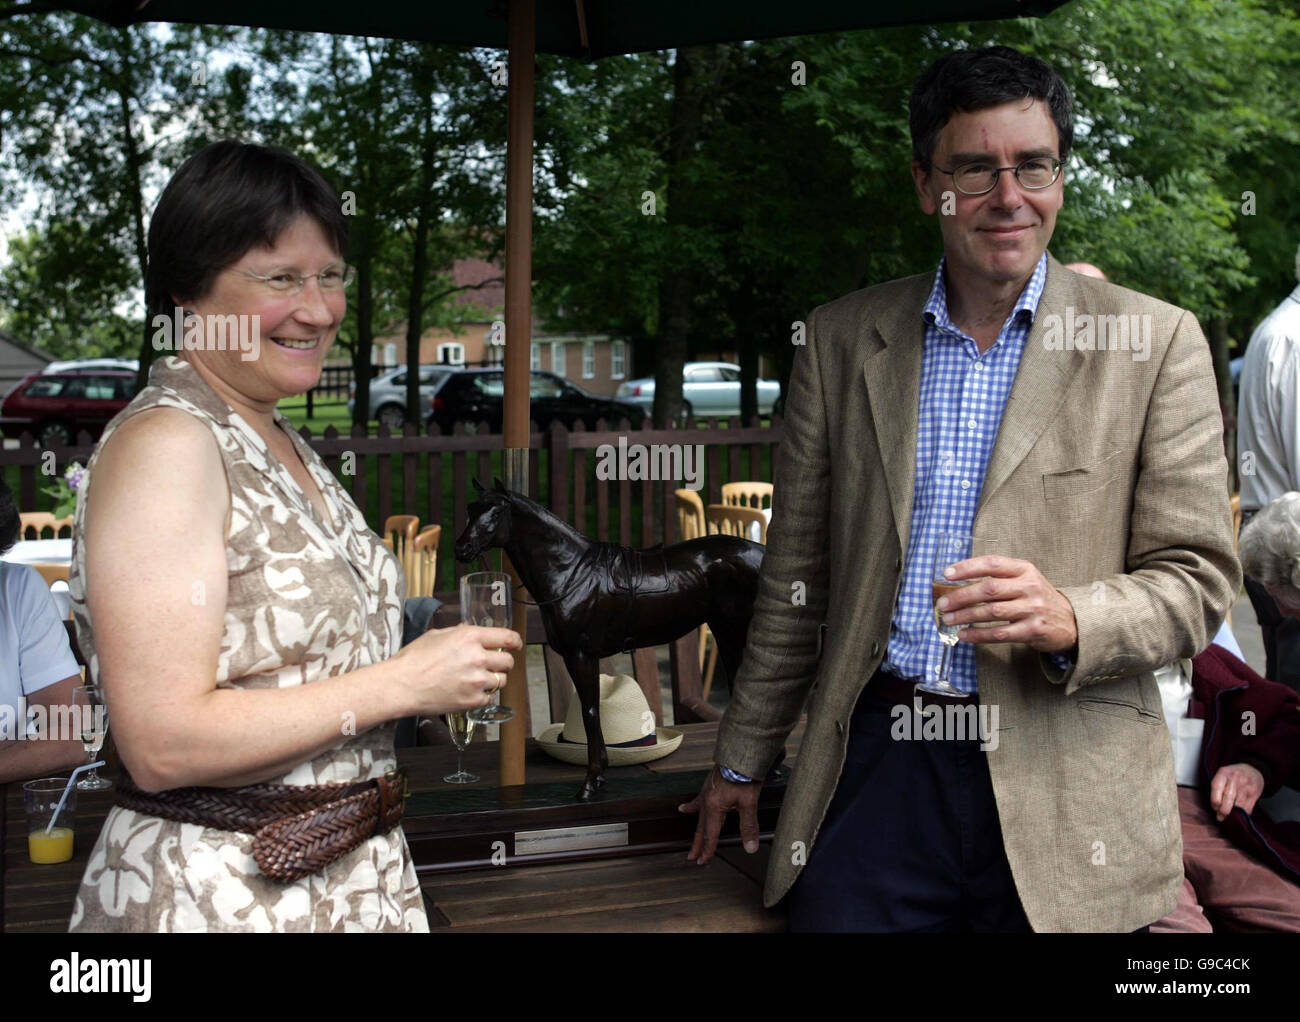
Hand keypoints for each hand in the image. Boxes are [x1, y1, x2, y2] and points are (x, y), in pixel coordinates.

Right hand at [389, 625, 520, 716]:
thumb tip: (471, 630)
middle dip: (502, 662)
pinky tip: (467, 691)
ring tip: (475, 679)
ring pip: (501, 680)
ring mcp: (476, 681)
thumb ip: (459, 632)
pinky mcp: (472, 700)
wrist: (401, 685)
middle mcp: (477, 657)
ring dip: (493, 679)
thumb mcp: (437, 635)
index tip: (516, 645)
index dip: (515, 642)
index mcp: (470, 637)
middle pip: (508, 661)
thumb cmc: (414, 659)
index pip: (507, 637)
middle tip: (492, 665)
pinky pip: (489, 697)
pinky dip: (482, 695)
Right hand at [678, 766, 761, 864]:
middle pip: (702, 828)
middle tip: (693, 857)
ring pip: (699, 816)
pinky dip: (693, 806)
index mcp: (713, 807)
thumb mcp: (749, 803)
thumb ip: (748, 826)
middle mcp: (706, 801)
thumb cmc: (744, 774)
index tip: (704, 861)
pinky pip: (698, 800)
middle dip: (699, 844)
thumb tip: (750, 847)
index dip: (708, 849)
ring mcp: (706, 793)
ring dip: (697, 830)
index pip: (710, 834)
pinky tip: (685, 809)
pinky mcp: (710, 786)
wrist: (740, 753)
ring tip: (692, 840)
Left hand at [937, 554, 1078, 653]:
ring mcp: (1033, 609)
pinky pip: (999, 633)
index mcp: (1024, 570)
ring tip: (948, 619)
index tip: (947, 574)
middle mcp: (1029, 587)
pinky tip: (964, 634)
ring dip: (966, 616)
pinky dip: (978, 635)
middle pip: (989, 589)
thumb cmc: (1037, 598)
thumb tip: (958, 582)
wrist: (1070, 621)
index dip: (967, 568)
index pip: (992, 564)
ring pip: (992, 612)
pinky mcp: (1033, 630)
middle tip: (942, 603)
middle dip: (961, 596)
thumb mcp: (1024, 580)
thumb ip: (998, 578)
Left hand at [1210, 762, 1264, 820]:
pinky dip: (1243, 813)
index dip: (1214, 801)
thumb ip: (1217, 788)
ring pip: (1239, 804)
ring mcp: (1246, 786)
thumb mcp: (1222, 775)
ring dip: (1233, 813)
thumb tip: (1215, 807)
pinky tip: (1239, 814)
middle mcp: (1235, 778)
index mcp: (1223, 773)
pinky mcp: (1254, 793)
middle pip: (1228, 797)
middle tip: (1220, 817)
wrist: (1252, 770)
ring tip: (1229, 817)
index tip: (1214, 808)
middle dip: (1223, 810)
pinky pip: (1248, 807)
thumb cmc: (1233, 775)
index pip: (1217, 788)